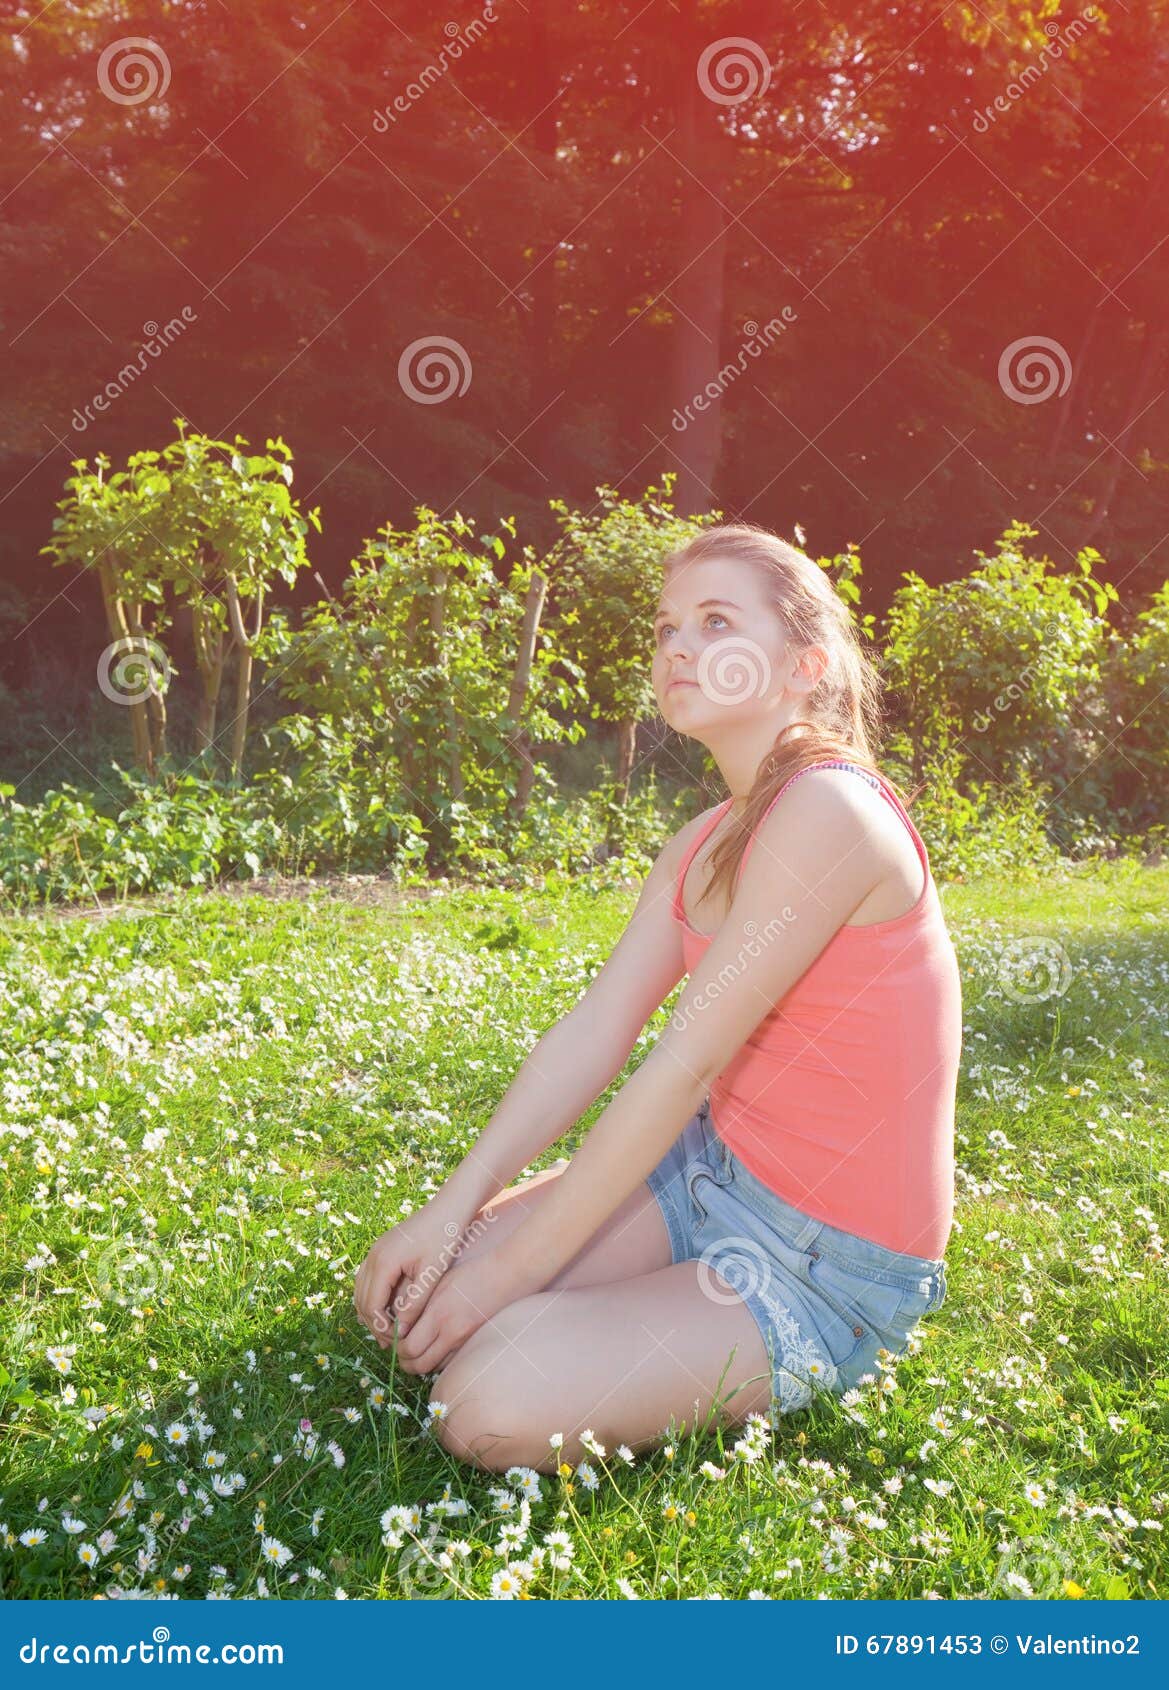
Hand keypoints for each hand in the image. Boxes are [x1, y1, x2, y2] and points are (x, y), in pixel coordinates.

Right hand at [352, 1202, 469, 1348]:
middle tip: (390, 1343)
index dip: (380, 1328)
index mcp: (384, 1261)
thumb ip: (415, 1302)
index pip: (371, 1305)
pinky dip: (373, 1297)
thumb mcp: (432, 1273)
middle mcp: (373, 1255)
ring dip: (371, 1311)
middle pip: (361, 1300)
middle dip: (373, 1323)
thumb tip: (402, 1330)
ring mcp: (375, 1251)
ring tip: (388, 1331)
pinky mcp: (382, 1249)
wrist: (449, 1207)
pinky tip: (389, 1309)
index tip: (395, 1343)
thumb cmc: (445, 1238)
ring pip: (361, 1290)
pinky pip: (368, 1279)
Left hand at [393, 1249, 524, 1376]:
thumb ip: (421, 1306)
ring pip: (433, 1367)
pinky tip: (435, 1350)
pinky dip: (438, 1361)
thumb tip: (401, 1325)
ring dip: (421, 1365)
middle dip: (405, 1363)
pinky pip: (449, 1362)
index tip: (394, 1342)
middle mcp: (450, 1331)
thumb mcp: (440, 1284)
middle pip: (418, 1364)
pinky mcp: (473, 1343)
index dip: (397, 1350)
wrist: (505, 1277)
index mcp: (438, 1313)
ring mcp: (463, 1340)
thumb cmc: (471, 1275)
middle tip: (401, 1355)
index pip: (408, 1347)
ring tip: (416, 1354)